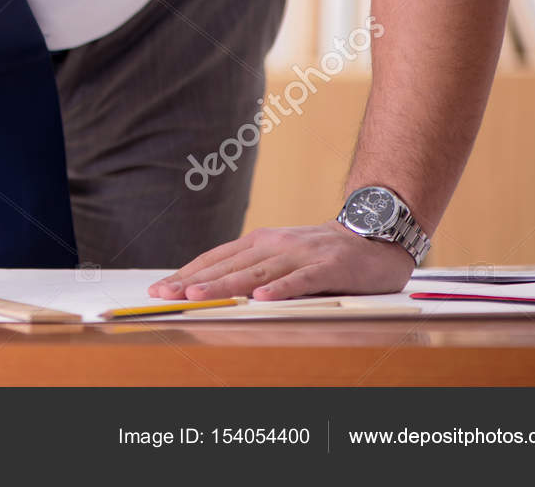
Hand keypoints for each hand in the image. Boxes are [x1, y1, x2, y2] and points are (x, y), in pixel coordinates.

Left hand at [146, 221, 416, 300]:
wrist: (374, 236)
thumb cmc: (321, 253)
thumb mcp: (280, 257)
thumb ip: (251, 269)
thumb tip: (209, 286)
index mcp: (259, 242)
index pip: (215, 259)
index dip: (186, 273)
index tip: (159, 288)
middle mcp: (274, 244)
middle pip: (228, 266)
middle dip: (193, 282)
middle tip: (164, 294)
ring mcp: (300, 254)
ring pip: (256, 272)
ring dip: (225, 285)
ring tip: (197, 296)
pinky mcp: (328, 266)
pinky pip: (301, 280)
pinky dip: (281, 289)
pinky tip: (261, 299)